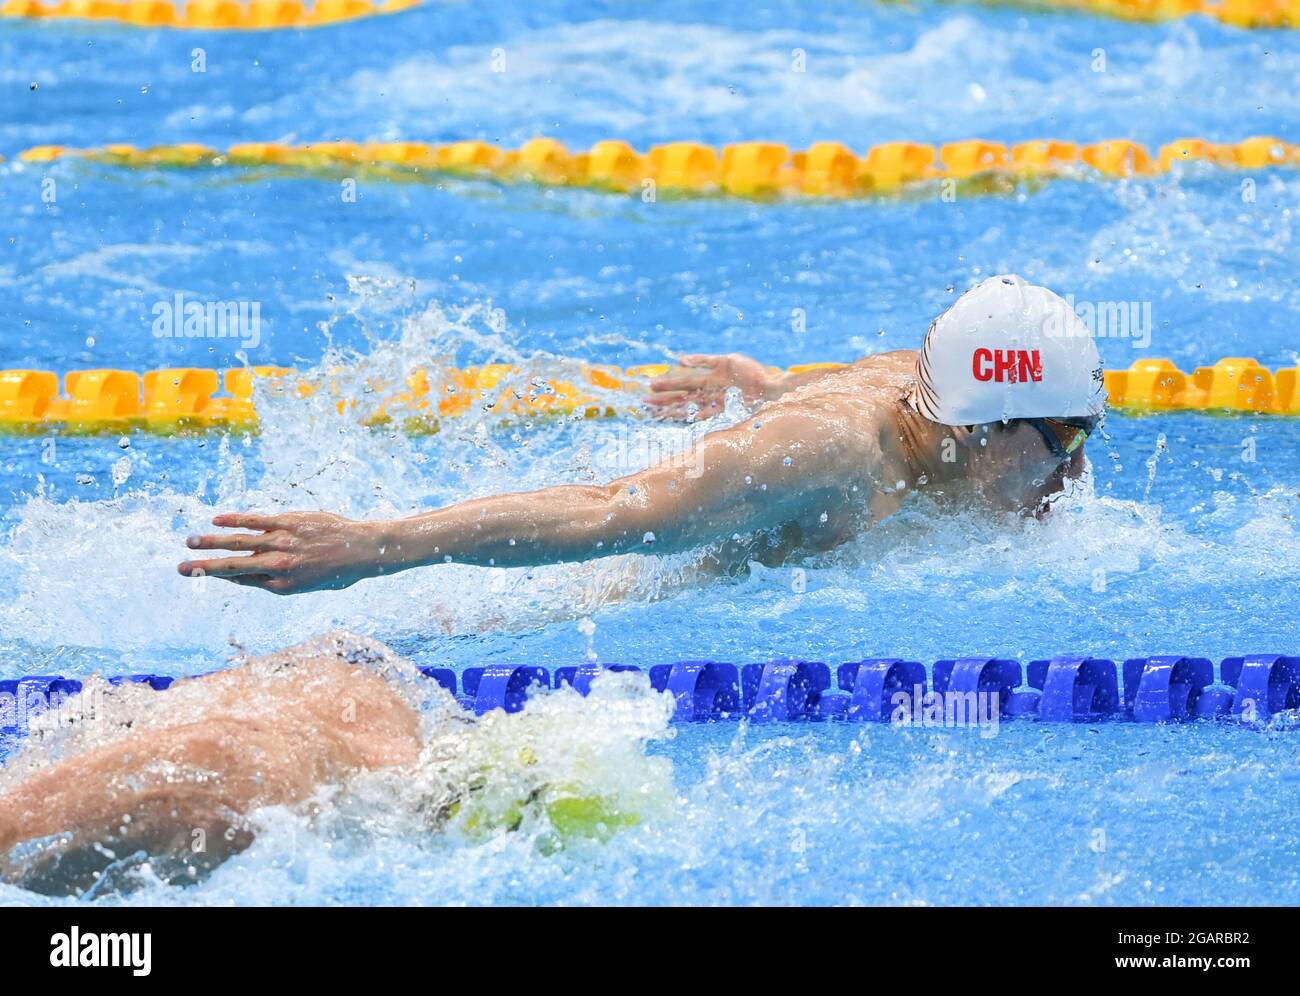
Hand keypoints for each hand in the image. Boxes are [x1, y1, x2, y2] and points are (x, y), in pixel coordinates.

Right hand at [178, 512, 380, 594]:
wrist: (364, 550)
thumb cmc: (338, 571)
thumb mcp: (308, 586)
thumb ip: (279, 580)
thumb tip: (250, 574)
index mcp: (283, 585)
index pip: (244, 581)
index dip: (223, 577)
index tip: (202, 572)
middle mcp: (279, 565)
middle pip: (233, 567)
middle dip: (204, 568)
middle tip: (180, 568)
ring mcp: (282, 542)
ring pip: (239, 543)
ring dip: (211, 543)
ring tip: (190, 542)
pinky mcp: (288, 522)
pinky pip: (256, 520)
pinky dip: (234, 520)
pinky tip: (216, 520)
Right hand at [645, 353, 778, 419]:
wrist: (772, 389)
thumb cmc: (753, 374)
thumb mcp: (728, 360)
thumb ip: (703, 360)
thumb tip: (680, 359)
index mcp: (709, 381)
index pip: (683, 385)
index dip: (667, 387)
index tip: (649, 388)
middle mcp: (709, 395)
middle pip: (681, 398)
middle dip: (663, 401)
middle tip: (643, 403)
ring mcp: (715, 404)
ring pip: (688, 408)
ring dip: (671, 409)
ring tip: (653, 412)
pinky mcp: (723, 411)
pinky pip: (703, 414)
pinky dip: (691, 414)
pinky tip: (677, 418)